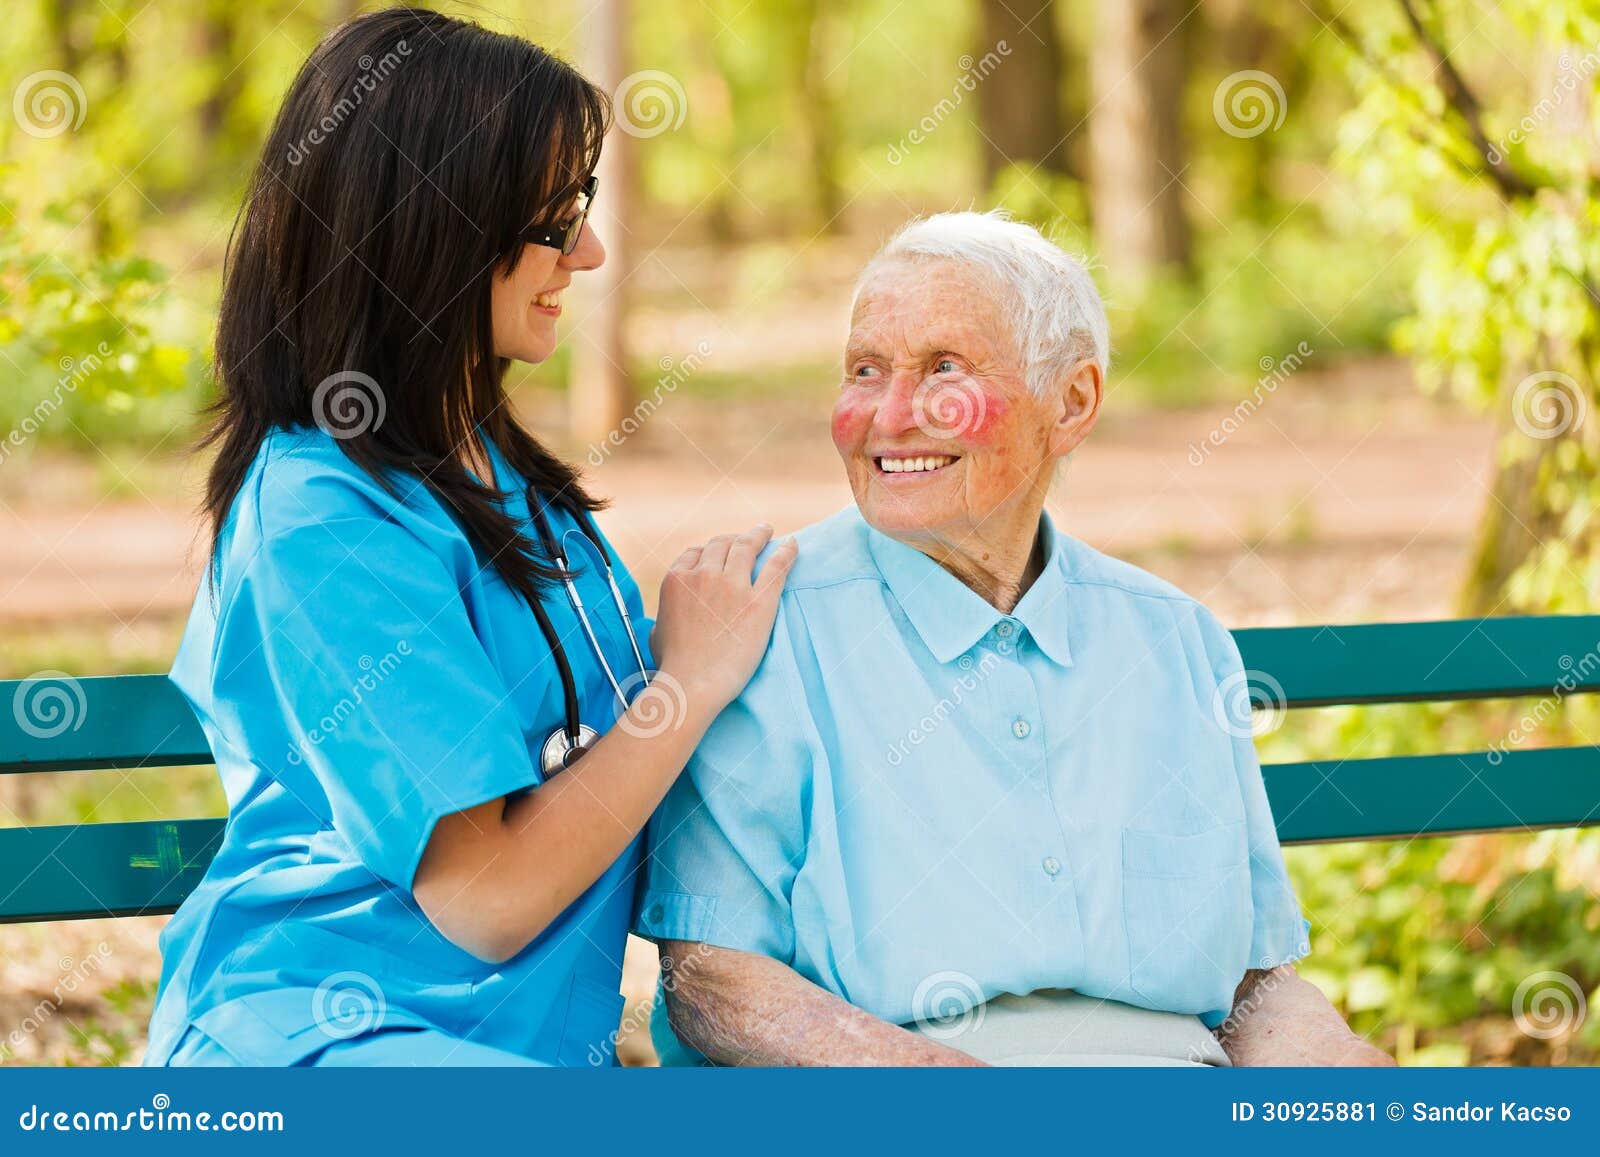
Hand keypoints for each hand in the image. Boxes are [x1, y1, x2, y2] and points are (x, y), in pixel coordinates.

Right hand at [650, 524, 797, 711]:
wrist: (693, 683)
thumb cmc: (673, 666)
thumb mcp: (657, 634)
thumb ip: (663, 617)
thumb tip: (663, 621)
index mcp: (677, 580)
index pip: (695, 552)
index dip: (710, 549)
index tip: (721, 551)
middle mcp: (703, 575)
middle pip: (721, 544)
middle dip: (733, 538)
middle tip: (746, 539)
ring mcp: (731, 585)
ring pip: (746, 546)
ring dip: (758, 534)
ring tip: (767, 531)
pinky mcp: (758, 601)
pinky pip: (776, 566)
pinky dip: (786, 551)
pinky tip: (793, 544)